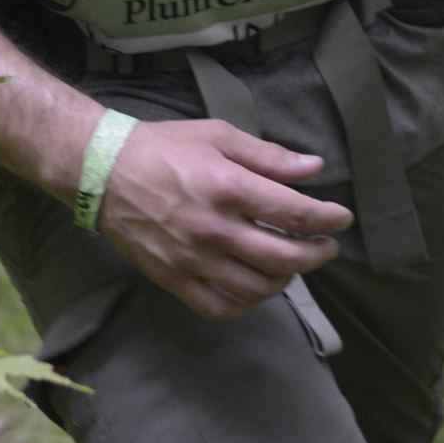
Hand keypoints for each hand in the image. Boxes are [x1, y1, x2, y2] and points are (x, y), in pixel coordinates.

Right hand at [94, 117, 349, 320]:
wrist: (102, 170)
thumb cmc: (163, 148)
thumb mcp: (218, 136)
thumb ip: (269, 156)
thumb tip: (314, 169)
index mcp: (229, 187)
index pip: (296, 214)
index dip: (328, 219)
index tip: (341, 219)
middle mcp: (215, 228)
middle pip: (285, 258)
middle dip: (317, 254)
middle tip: (325, 246)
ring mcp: (193, 259)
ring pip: (258, 288)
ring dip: (285, 279)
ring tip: (290, 264)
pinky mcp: (174, 278)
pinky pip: (221, 306)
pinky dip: (247, 303)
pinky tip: (255, 286)